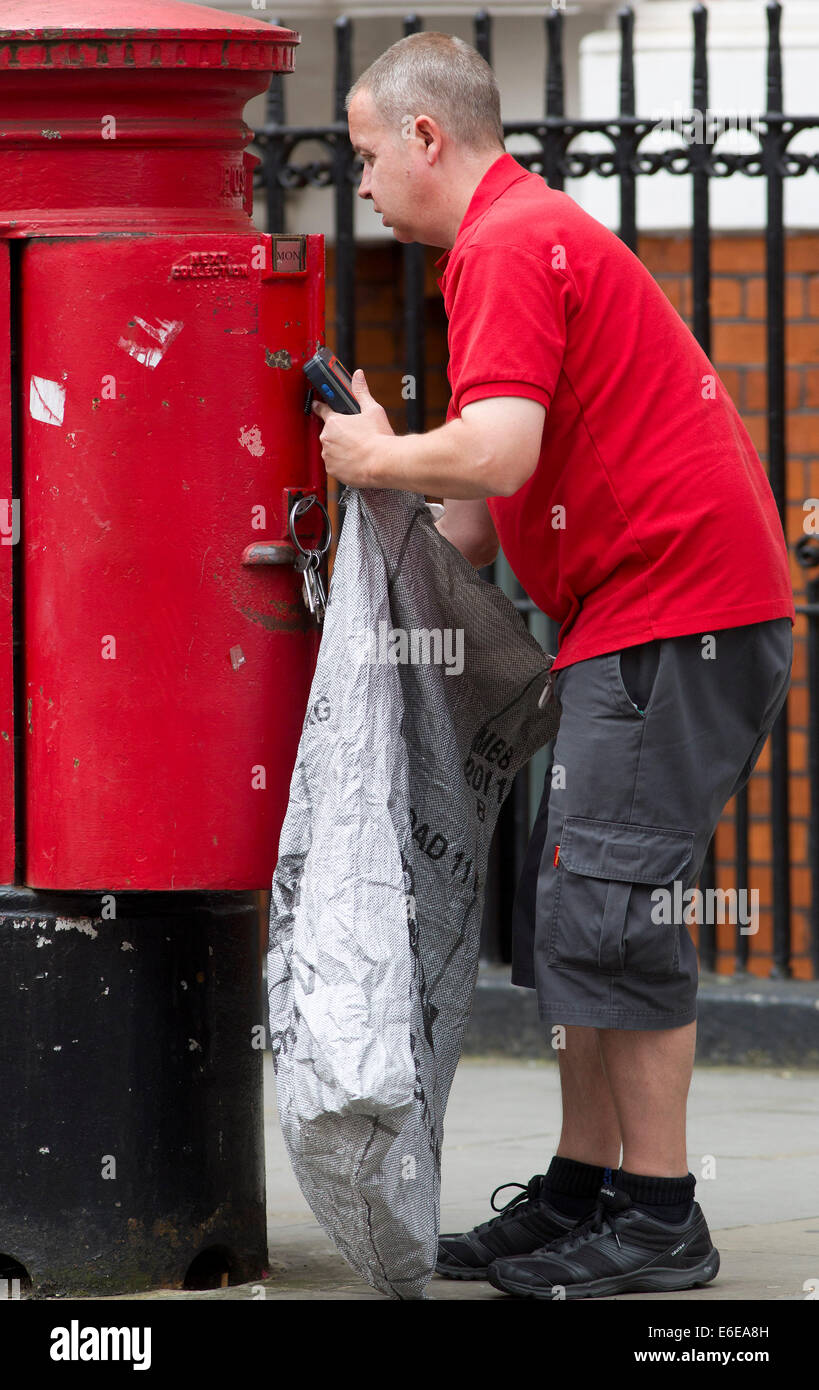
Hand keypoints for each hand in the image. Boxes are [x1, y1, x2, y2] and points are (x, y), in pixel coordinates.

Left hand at [311, 369, 393, 486]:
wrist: (383, 463)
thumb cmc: (378, 438)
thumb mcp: (372, 409)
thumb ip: (361, 392)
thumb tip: (358, 376)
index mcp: (334, 422)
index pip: (321, 410)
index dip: (321, 408)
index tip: (318, 406)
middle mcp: (327, 438)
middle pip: (329, 433)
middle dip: (340, 434)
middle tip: (355, 437)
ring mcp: (328, 455)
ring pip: (331, 450)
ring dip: (340, 449)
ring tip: (357, 450)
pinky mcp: (332, 470)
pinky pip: (334, 465)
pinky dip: (342, 464)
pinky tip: (355, 461)